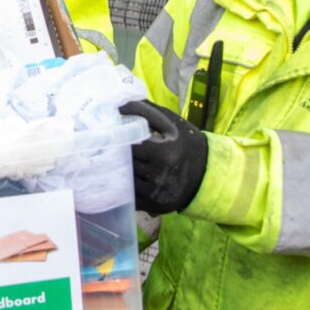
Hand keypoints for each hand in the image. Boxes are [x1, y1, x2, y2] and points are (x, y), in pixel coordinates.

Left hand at [120, 99, 208, 215]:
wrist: (207, 172)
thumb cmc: (185, 141)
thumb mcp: (170, 122)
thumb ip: (145, 111)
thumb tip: (118, 103)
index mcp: (163, 153)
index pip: (130, 146)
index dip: (118, 139)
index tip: (109, 134)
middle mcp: (160, 176)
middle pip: (126, 165)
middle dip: (115, 156)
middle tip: (102, 148)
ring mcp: (157, 194)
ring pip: (126, 183)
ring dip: (118, 172)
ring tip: (109, 162)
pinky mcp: (155, 207)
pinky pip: (131, 198)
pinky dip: (125, 188)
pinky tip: (121, 178)